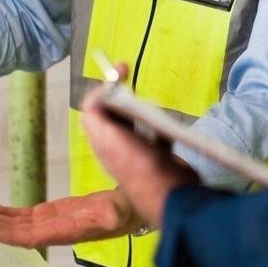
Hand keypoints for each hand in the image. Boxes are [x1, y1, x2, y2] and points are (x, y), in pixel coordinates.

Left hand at [0, 190, 138, 246]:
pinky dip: (7, 213)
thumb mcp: (118, 210)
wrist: (124, 209)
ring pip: (18, 225)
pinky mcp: (48, 213)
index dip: (10, 235)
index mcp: (64, 232)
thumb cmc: (121, 211)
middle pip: (20, 233)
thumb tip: (111, 217)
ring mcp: (48, 223)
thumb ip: (111, 215)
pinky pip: (23, 215)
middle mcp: (52, 231)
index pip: (32, 238)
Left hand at [82, 64, 198, 226]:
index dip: (103, 86)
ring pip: (134, 119)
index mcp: (104, 141)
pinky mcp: (159, 155)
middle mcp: (118, 145)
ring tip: (149, 100)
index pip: (94, 107)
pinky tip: (166, 122)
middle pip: (112, 111)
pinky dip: (159, 122)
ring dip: (140, 105)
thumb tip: (95, 94)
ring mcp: (139, 150)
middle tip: (128, 74)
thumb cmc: (142, 167)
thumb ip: (98, 116)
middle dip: (119, 90)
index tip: (120, 70)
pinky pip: (156, 132)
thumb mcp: (112, 140)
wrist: (173, 196)